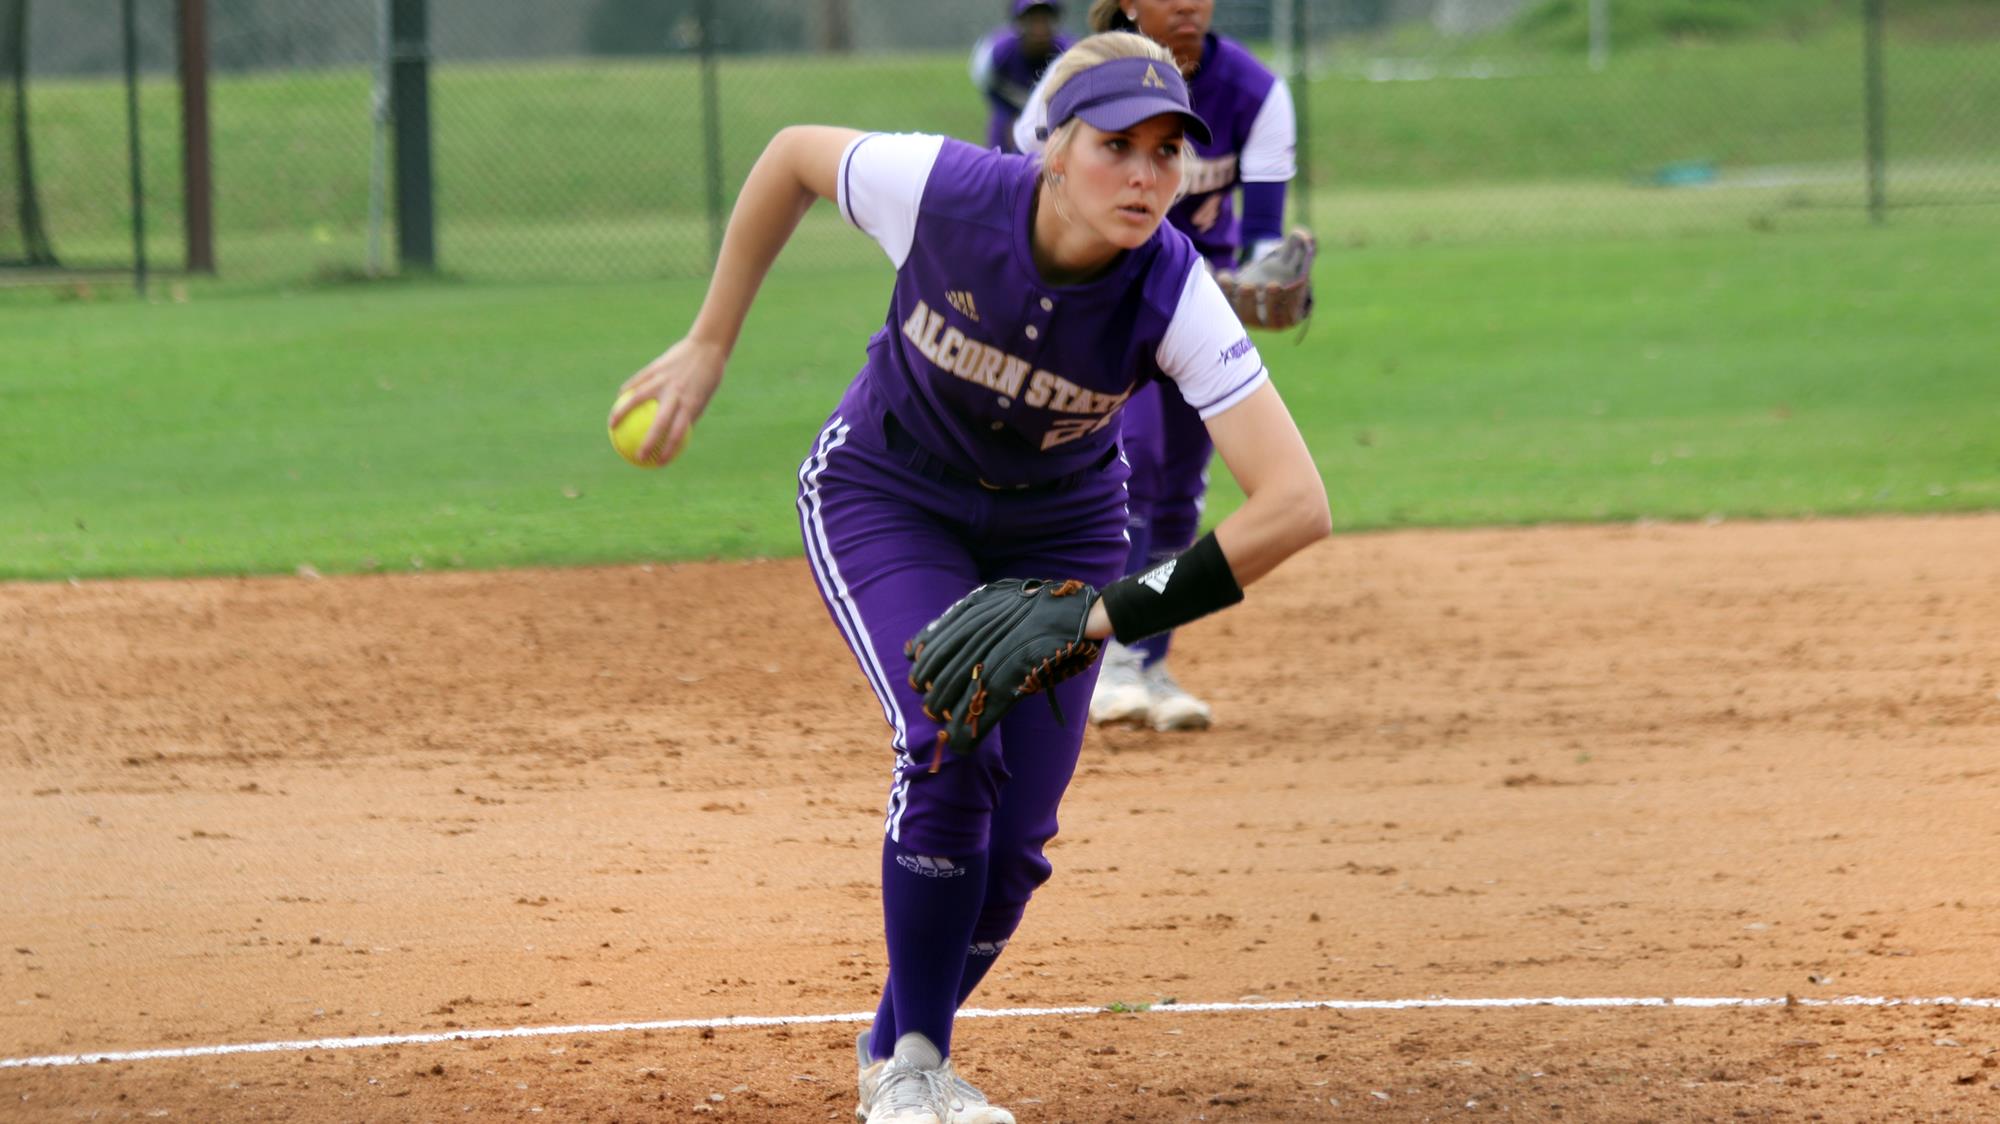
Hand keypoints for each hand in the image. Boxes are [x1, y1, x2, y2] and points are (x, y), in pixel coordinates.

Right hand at [611, 337, 726, 466]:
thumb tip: (676, 436)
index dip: (669, 451)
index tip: (660, 463)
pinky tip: (618, 399)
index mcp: (691, 404)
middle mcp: (676, 394)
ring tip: (611, 426)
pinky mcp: (655, 368)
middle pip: (658, 423)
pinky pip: (636, 382)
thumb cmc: (707, 377)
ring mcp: (663, 380)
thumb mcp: (703, 398)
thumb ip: (688, 415)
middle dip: (647, 442)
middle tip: (637, 456)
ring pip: (636, 399)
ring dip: (622, 413)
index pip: (679, 434)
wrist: (707, 347)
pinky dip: (626, 391)